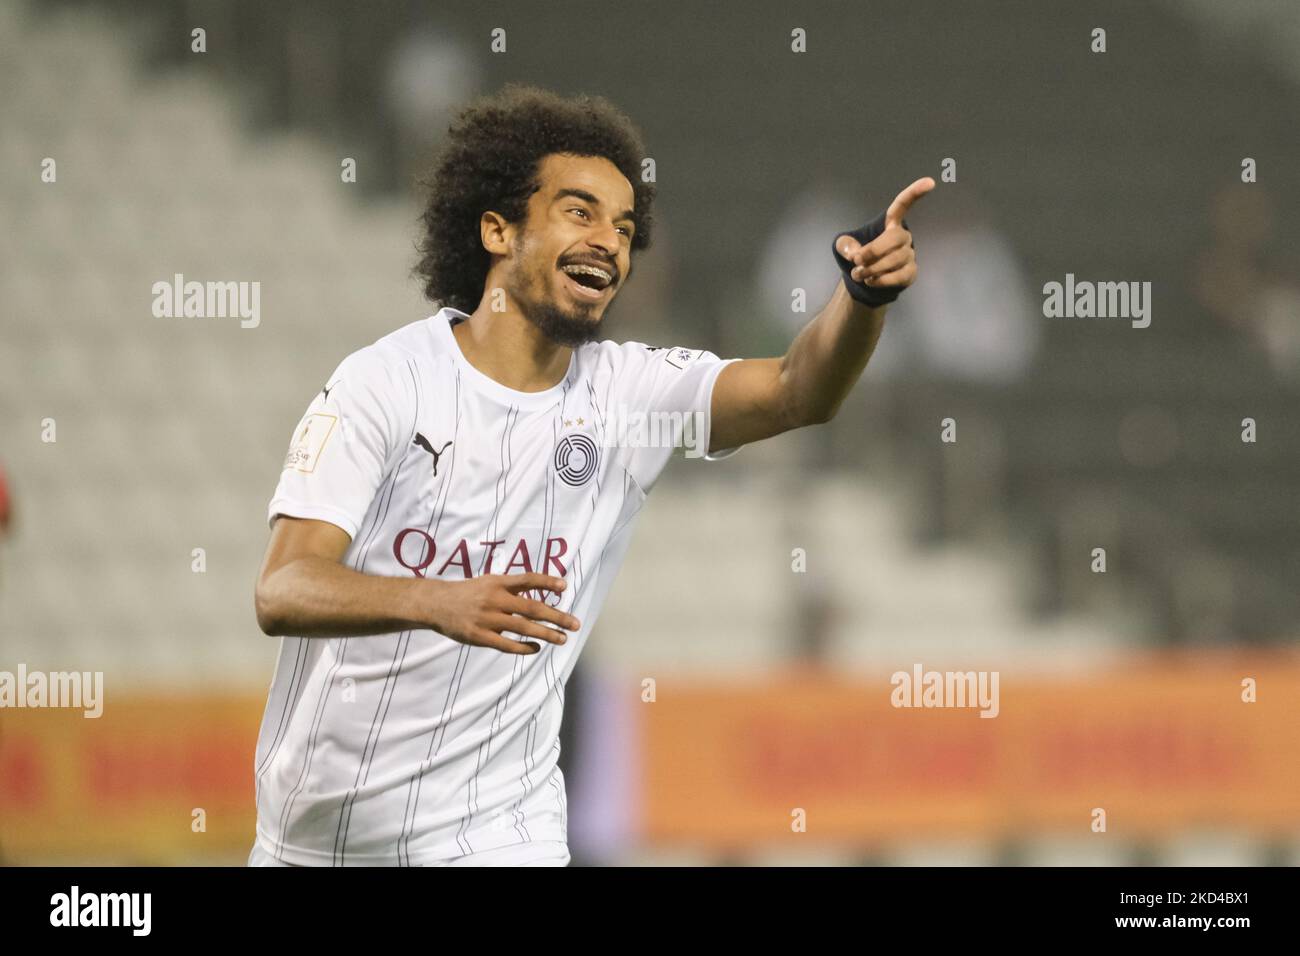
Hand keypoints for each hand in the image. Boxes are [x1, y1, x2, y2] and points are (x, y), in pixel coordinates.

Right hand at [426, 573, 579, 654]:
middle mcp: (495, 599)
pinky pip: (507, 644)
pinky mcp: (480, 636)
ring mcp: (487, 619)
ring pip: (523, 628)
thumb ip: (512, 587)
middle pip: (532, 607)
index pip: (527, 579)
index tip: (564, 587)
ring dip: (546, 634)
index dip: (546, 582)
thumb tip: (541, 592)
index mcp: (497, 582)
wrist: (437, 604)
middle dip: (556, 616)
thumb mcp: (489, 582)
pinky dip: (524, 647)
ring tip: (563, 638)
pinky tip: (537, 648)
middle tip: (575, 624)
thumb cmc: (469, 593)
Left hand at [836, 177, 934, 294]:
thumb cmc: (860, 255)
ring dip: (872, 268)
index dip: (915, 193)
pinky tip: (871, 280)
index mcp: (889, 224)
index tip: (930, 182)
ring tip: (858, 273)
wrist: (867, 280)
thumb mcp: (845, 246)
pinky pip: (898, 276)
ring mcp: (909, 255)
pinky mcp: (910, 273)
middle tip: (856, 261)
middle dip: (873, 250)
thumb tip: (853, 252)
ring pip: (894, 259)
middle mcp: (903, 237)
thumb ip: (845, 244)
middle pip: (894, 238)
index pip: (902, 205)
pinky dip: (880, 280)